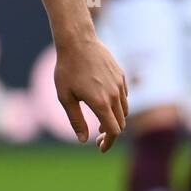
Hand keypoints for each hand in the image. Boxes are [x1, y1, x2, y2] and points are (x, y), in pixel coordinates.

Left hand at [55, 33, 127, 151]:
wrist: (77, 42)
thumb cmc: (67, 70)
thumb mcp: (65, 98)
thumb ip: (76, 120)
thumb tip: (84, 140)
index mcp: (100, 103)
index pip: (113, 131)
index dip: (108, 143)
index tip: (100, 148)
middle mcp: (114, 95)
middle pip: (121, 123)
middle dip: (111, 134)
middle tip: (97, 139)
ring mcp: (120, 84)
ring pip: (124, 111)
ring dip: (115, 120)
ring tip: (101, 124)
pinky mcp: (121, 76)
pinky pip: (124, 97)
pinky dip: (118, 106)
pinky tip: (106, 105)